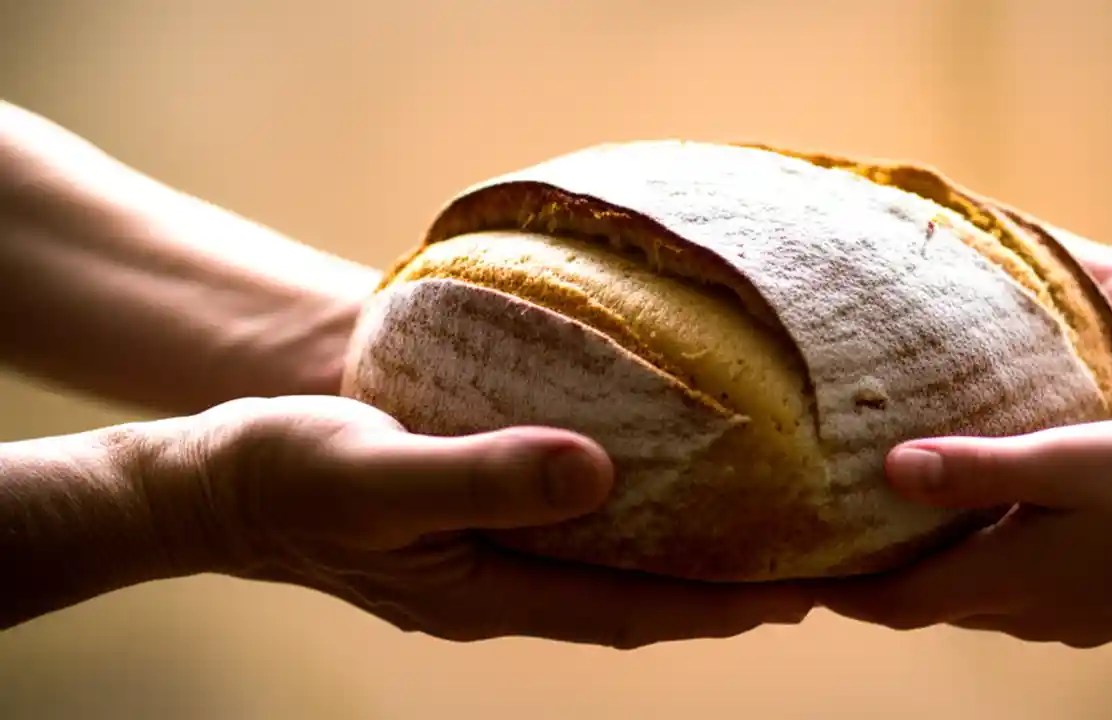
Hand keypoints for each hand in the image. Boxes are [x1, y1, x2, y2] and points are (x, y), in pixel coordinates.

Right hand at [152, 396, 811, 648]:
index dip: (721, 608)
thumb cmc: (285, 474)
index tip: (805, 593)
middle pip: (634, 598)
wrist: (208, 479)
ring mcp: (481, 557)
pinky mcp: (464, 521)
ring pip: (604, 565)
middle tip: (810, 564)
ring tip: (756, 527)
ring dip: (680, 554)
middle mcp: (498, 585)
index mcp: (487, 592)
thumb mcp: (379, 475)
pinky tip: (645, 479)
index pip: (632, 611)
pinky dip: (622, 515)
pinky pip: (563, 526)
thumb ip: (482, 477)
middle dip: (723, 591)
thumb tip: (595, 472)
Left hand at [816, 233, 1111, 647]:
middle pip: (919, 606)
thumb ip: (979, 468)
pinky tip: (975, 530)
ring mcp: (1057, 616)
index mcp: (1005, 578)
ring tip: (883, 528)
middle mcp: (1021, 610)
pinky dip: (968, 568)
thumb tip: (892, 471)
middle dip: (867, 581)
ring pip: (962, 599)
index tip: (784, 575)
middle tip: (822, 541)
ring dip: (919, 573)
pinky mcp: (1088, 609)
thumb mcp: (1068, 462)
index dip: (835, 592)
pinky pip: (1004, 593)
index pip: (892, 604)